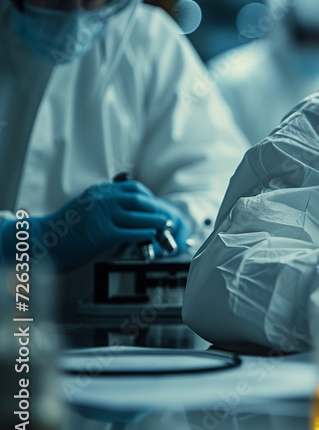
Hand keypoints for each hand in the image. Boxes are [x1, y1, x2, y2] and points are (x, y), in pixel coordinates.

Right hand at [27, 181, 188, 270]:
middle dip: (156, 210)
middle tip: (165, 217)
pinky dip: (146, 233)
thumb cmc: (63, 229)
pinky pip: (133, 232)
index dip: (148, 197)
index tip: (154, 206)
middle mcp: (102, 200)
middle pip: (140, 200)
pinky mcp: (104, 234)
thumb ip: (104, 205)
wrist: (41, 241)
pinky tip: (152, 235)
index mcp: (99, 192)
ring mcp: (103, 216)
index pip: (133, 189)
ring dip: (156, 222)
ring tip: (165, 227)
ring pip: (140, 216)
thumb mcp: (85, 207)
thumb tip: (126, 209)